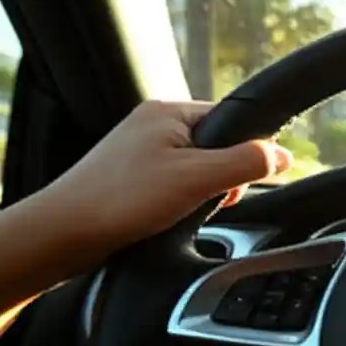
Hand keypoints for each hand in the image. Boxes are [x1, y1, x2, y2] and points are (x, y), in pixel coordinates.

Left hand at [35, 101, 290, 247]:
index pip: (232, 121)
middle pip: (217, 146)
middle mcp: (153, 124)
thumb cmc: (120, 201)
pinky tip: (166, 218)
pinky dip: (179, 203)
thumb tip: (282, 155)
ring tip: (179, 211)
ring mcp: (139, 151)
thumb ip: (246, 163)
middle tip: (205, 200)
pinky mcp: (130, 177)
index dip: (246, 153)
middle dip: (221, 178)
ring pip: (196, 169)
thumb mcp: (197, 179)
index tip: (238, 183)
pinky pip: (175, 184)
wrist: (62, 234)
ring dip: (200, 193)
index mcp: (169, 111)